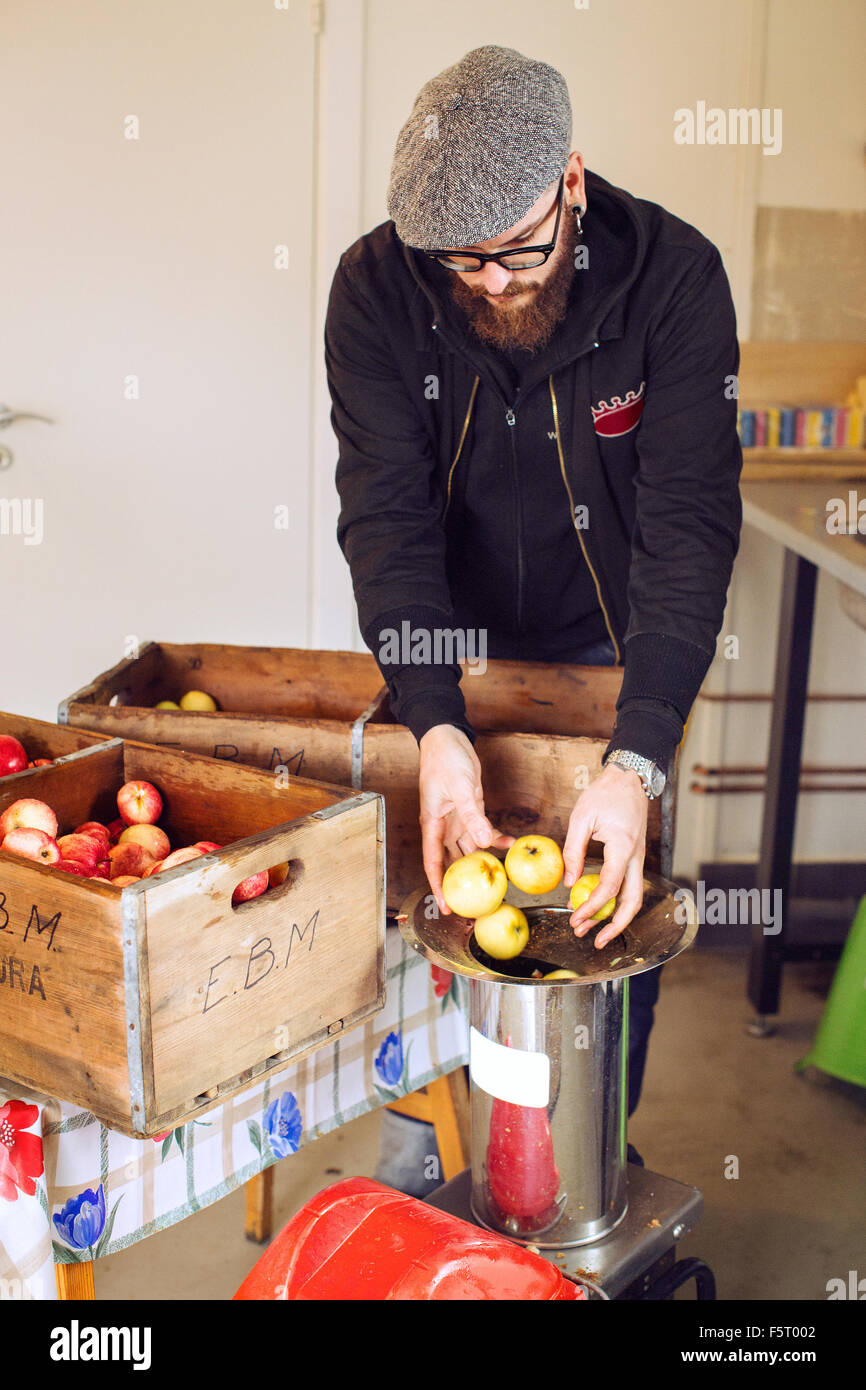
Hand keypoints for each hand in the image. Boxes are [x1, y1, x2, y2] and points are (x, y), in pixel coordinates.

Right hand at [419, 724, 513, 913]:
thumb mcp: (460, 787)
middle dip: (461, 882)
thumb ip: (472, 816)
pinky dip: (497, 839)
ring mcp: (458, 819)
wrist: (448, 738)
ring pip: (469, 849)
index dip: (438, 886)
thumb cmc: (444, 760)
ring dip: (483, 862)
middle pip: (451, 862)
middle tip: (477, 901)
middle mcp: (443, 826)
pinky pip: (483, 831)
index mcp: (432, 824)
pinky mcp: (471, 811)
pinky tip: (511, 845)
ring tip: (500, 878)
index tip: (448, 906)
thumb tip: (484, 842)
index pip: (433, 862)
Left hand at [562, 762, 647, 947]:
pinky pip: (628, 885)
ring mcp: (637, 858)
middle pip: (633, 901)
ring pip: (634, 897)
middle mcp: (636, 857)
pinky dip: (615, 901)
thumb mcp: (581, 818)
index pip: (610, 887)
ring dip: (616, 917)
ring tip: (594, 931)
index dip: (593, 906)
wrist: (629, 778)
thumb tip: (567, 882)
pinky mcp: (633, 857)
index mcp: (623, 847)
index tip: (576, 918)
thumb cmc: (604, 794)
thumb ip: (573, 850)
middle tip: (594, 940)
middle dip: (615, 925)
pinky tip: (596, 906)